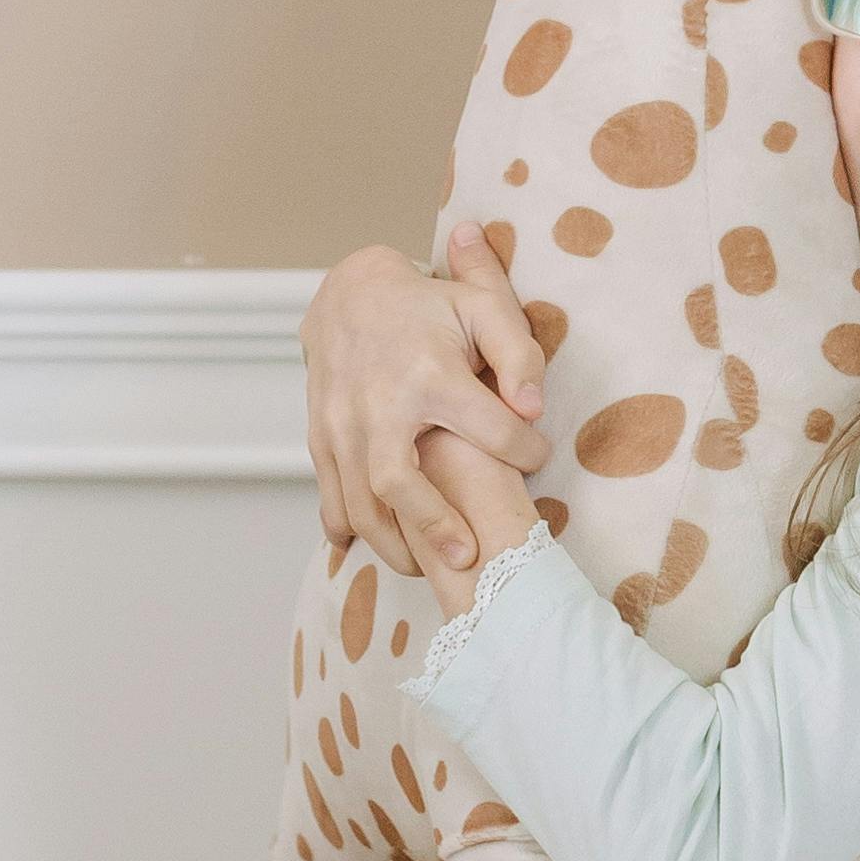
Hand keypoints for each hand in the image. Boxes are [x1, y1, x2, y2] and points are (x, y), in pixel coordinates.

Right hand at [303, 227, 548, 579]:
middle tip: (470, 558)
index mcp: (429, 373)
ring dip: (392, 544)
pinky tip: (374, 547)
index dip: (527, 450)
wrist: (351, 292)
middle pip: (397, 484)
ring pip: (358, 503)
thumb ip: (518, 354)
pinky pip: (328, 495)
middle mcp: (378, 404)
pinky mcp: (320, 436)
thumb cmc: (429, 305)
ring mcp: (341, 424)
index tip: (538, 456)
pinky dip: (347, 529)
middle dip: (434, 528)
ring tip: (427, 568)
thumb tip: (532, 410)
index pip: (492, 432)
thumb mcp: (483, 308)